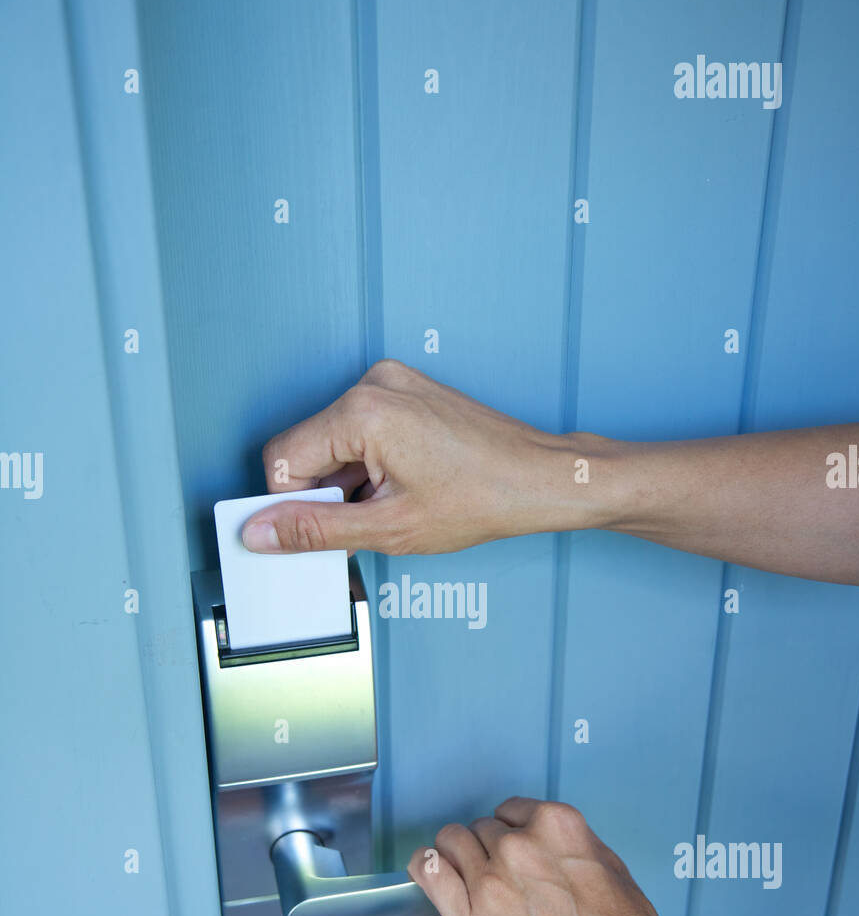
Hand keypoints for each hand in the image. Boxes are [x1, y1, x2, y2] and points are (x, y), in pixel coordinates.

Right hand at [242, 360, 608, 554]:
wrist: (540, 479)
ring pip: (334, 441)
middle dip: (325, 494)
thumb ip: (315, 530)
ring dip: (349, 482)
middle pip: (308, 447)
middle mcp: (374, 384)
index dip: (292, 505)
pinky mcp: (407, 391)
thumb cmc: (483, 498)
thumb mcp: (389, 528)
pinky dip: (369, 465)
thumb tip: (261, 532)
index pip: (284, 460)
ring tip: (394, 504)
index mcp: (363, 411)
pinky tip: (403, 487)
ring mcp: (393, 383)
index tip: (314, 532)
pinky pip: (362, 429)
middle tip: (366, 523)